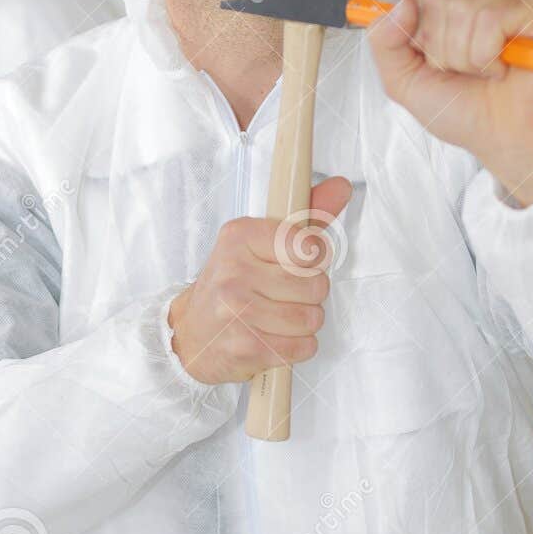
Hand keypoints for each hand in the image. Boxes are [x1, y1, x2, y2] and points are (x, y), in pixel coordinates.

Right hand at [168, 176, 351, 384]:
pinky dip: (297, 347)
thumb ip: (305, 217)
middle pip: (316, 284)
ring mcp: (238, 310)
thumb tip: (342, 186)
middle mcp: (235, 270)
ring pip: (312, 318)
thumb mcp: (261, 245)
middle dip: (310, 295)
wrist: (190, 335)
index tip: (297, 264)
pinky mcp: (246, 346)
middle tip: (283, 296)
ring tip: (278, 319)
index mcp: (240, 236)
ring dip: (304, 324)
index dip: (314, 259)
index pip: (309, 245)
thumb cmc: (231, 288)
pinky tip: (275, 338)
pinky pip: (303, 346)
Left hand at [368, 0, 532, 205]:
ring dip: (468, 57)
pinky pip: (493, 19)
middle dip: (444, 50)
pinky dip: (488, 55)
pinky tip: (503, 68)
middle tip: (466, 71)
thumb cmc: (460, 110)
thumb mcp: (404, 81)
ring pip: (466, 9)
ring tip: (486, 72)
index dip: (419, 33)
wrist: (501, 140)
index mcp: (452, 1)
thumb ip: (385, 43)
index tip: (434, 62)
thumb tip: (402, 3)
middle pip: (440, 0)